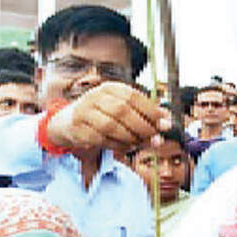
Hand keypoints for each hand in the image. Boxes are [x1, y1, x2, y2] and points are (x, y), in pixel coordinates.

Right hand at [48, 82, 171, 152]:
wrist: (69, 121)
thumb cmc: (102, 115)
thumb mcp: (122, 108)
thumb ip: (143, 112)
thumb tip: (167, 119)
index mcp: (110, 88)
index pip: (133, 96)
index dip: (151, 111)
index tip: (164, 124)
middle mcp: (95, 96)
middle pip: (122, 111)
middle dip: (142, 127)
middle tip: (155, 138)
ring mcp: (85, 112)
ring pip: (111, 126)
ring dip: (130, 138)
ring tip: (140, 143)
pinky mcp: (78, 129)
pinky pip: (101, 139)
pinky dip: (117, 145)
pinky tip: (126, 147)